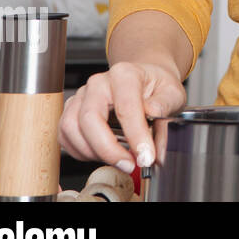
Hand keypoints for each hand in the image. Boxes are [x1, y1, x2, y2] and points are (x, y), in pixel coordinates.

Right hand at [59, 61, 185, 170]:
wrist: (144, 79)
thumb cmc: (156, 86)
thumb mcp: (173, 92)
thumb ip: (165, 106)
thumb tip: (154, 121)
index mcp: (124, 74)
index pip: (125, 107)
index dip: (135, 135)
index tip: (146, 156)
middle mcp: (98, 84)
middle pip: (89, 119)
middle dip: (108, 149)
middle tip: (130, 164)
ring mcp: (81, 97)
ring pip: (71, 129)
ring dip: (93, 152)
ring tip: (118, 159)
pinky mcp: (71, 112)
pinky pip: (65, 137)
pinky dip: (81, 152)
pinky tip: (102, 154)